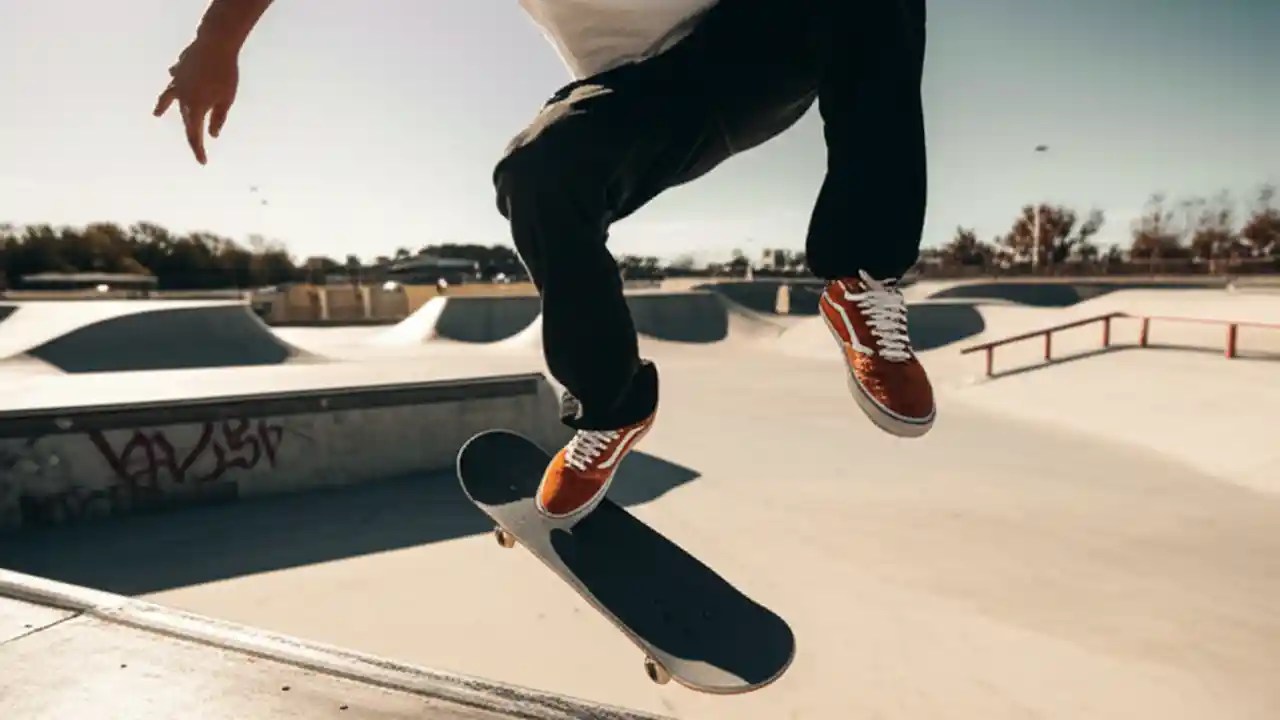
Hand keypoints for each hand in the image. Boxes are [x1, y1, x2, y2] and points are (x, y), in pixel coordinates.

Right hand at [153, 39, 239, 164]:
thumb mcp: (226, 100)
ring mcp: (178, 82)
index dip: (198, 150)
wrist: (215, 44)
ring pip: (170, 98)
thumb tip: (212, 135)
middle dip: (192, 133)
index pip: (194, 135)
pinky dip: (175, 83)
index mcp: (195, 108)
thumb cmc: (225, 74)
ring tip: (156, 114)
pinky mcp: (180, 69)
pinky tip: (174, 80)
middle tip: (198, 148)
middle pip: (186, 119)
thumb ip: (218, 118)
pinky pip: (175, 80)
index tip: (203, 162)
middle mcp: (182, 97)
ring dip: (163, 106)